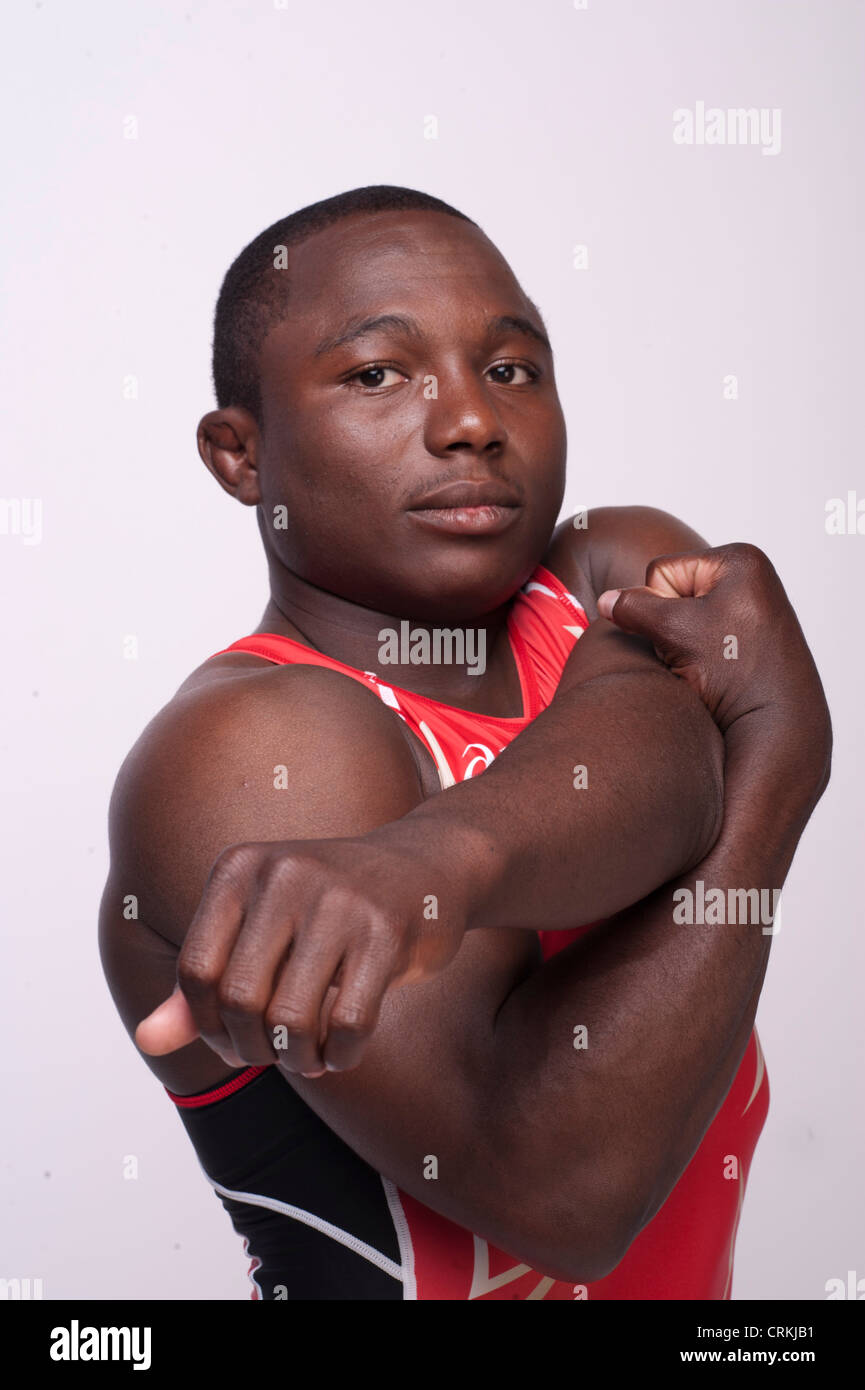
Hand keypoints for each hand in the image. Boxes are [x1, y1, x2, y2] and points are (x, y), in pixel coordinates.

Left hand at [135, 834, 466, 1077]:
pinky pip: (349, 1024)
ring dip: (298, 1059)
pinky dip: (341, 1056)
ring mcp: (340, 900)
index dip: (207, 1025)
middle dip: (253, 1049)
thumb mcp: (260, 930)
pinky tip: (342, 1051)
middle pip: (240, 1000)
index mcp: (242, 866)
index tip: (234, 1041)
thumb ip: (201, 986)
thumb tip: (147, 1040)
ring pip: (291, 1019)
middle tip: (274, 1055)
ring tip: (309, 1058)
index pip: (195, 972)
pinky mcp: (388, 931)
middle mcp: (286, 873)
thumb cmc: (329, 908)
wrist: (426, 866)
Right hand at [597, 542, 830, 763]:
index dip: (657, 608)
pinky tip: (718, 674)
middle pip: (676, 593)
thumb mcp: (675, 632)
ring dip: (684, 643)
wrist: (780, 725)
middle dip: (672, 627)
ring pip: (687, 618)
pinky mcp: (756, 635)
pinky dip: (701, 654)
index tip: (685, 637)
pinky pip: (706, 635)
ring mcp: (756, 606)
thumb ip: (634, 609)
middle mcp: (753, 576)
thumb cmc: (736, 673)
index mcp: (740, 560)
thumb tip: (606, 601)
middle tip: (697, 655)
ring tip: (709, 667)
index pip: (662, 571)